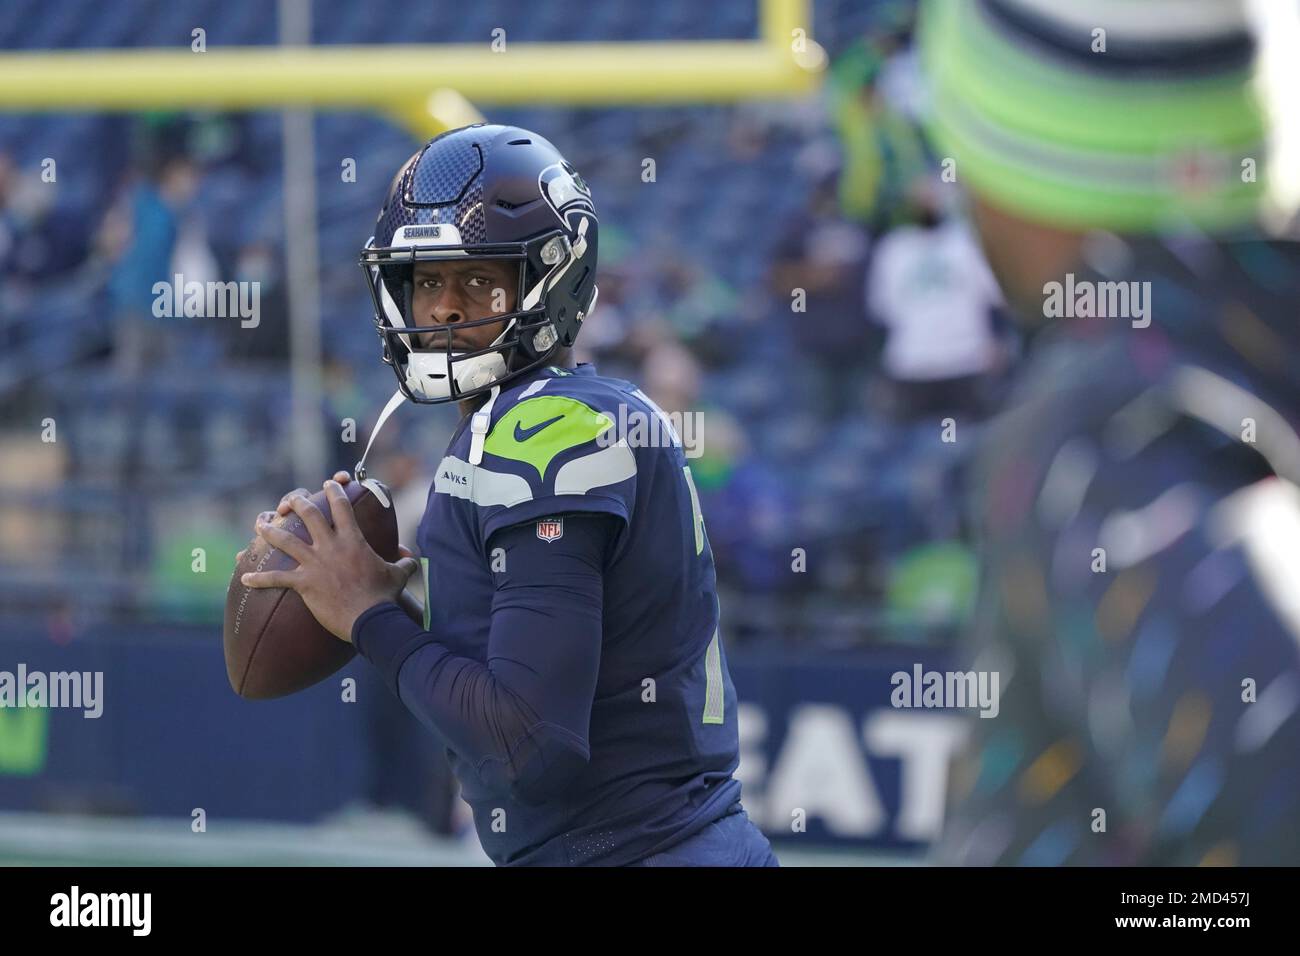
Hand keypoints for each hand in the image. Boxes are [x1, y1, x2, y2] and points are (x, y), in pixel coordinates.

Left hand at [240, 478, 420, 642]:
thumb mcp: (399, 576)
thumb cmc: (384, 597)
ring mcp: (315, 564)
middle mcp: (331, 546)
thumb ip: (404, 564)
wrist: (371, 618)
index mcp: (353, 540)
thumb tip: (412, 560)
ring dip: (269, 531)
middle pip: (309, 515)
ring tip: (259, 523)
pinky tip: (244, 576)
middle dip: (297, 502)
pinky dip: (259, 578)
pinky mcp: (304, 583)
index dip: (334, 491)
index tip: (329, 483)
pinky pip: (276, 578)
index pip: (342, 507)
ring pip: (285, 540)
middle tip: (290, 499)